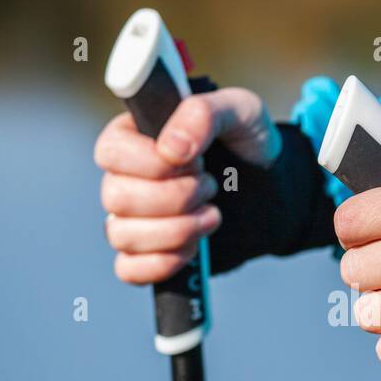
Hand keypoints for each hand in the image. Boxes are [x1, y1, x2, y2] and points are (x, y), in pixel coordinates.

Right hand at [95, 87, 278, 283]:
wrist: (270, 189)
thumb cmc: (247, 143)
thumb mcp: (240, 111)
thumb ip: (204, 113)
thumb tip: (172, 148)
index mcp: (135, 135)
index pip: (110, 152)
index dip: (152, 163)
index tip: (195, 160)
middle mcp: (125, 177)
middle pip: (116, 198)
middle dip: (175, 198)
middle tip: (211, 186)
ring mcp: (132, 218)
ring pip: (122, 236)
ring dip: (176, 230)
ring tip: (212, 216)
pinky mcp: (146, 252)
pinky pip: (128, 269)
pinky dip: (161, 264)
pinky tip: (193, 248)